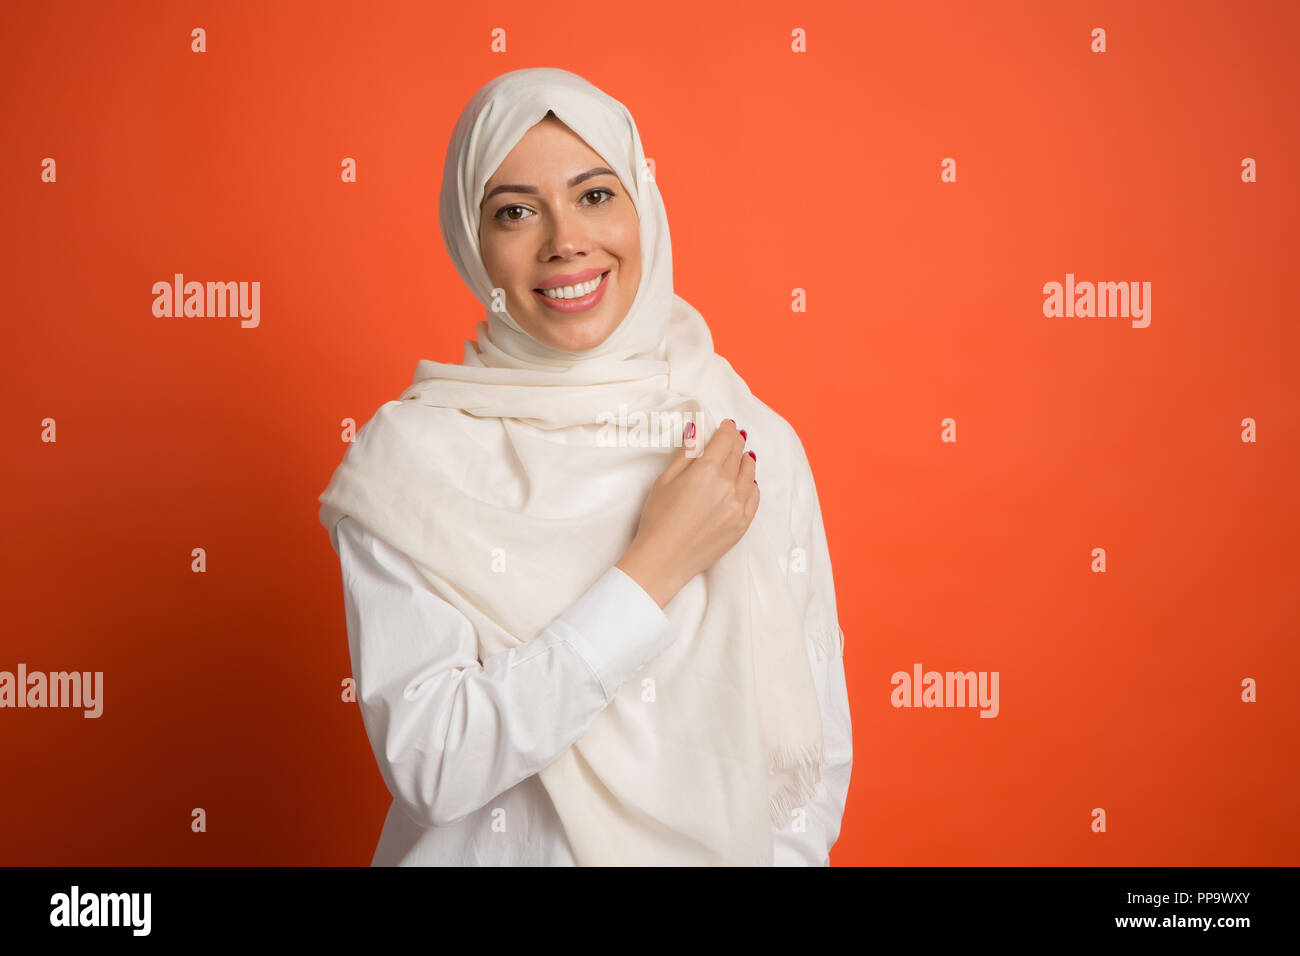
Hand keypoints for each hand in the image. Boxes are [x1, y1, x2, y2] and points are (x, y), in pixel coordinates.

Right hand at [615, 419, 757, 607]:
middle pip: (738, 454)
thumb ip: (686, 454)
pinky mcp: (742, 524)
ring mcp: (738, 507)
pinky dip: (751, 485)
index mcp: (708, 471)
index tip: (726, 425)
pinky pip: (754, 496)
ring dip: (745, 461)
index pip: (725, 440)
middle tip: (732, 437)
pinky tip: (745, 482)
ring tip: (741, 457)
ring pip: (749, 473)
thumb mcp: (665, 480)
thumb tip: (696, 431)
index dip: (726, 429)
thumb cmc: (658, 520)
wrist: (663, 561)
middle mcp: (728, 486)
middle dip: (735, 443)